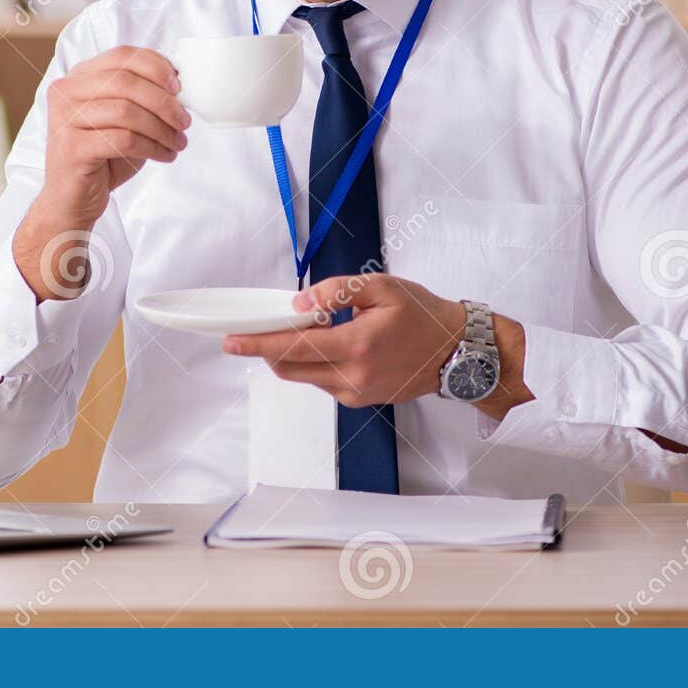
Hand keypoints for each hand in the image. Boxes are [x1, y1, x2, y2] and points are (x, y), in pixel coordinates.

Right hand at [14, 45, 190, 302]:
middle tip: (185, 122)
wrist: (71, 200)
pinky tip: (164, 156)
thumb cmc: (101, 157)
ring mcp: (65, 119)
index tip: (179, 86)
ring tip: (178, 143)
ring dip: (162, 129)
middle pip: (126, 82)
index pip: (122, 55)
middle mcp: (66, 92)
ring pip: (127, 112)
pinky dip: (152, 148)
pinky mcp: (72, 147)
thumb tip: (179, 84)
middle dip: (164, 102)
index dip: (156, 66)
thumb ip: (140, 96)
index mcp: (79, 77)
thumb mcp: (122, 119)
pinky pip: (124, 140)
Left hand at [222, 273, 533, 417]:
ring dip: (292, 355)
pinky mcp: (360, 399)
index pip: (292, 348)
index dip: (257, 344)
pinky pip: (323, 381)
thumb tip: (300, 303)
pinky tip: (326, 342)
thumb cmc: (423, 315)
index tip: (230, 340)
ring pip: (305, 376)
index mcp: (356, 347)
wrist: (457, 351)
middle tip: (251, 330)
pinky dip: (313, 362)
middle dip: (266, 350)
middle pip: (289, 369)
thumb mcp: (383, 288)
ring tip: (299, 329)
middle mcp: (352, 377)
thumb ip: (338, 291)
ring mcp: (356, 392)